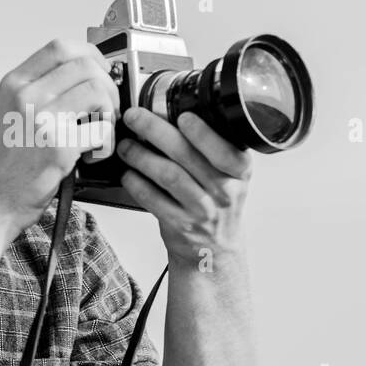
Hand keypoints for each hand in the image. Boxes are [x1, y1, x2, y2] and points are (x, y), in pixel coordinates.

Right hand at [0, 39, 119, 235]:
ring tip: (99, 132)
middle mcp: (25, 95)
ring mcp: (41, 119)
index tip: (100, 72)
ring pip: (98, 91)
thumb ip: (41, 91)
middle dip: (107, 86)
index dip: (91, 55)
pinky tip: (93, 155)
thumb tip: (88, 75)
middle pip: (86, 65)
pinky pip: (102, 130)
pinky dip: (107, 144)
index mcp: (14, 83)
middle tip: (105, 109)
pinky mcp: (58, 146)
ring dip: (110, 113)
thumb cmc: (7, 162)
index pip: (61, 47)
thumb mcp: (12, 112)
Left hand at [116, 107, 252, 261]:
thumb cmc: (217, 204)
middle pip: (187, 157)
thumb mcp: (230, 176)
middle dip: (156, 131)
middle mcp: (224, 192)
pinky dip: (136, 184)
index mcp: (239, 173)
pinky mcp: (180, 225)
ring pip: (168, 176)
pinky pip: (153, 200)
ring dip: (141, 156)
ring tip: (126, 145)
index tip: (183, 116)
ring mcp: (202, 211)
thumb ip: (212, 150)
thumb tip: (171, 115)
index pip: (226, 152)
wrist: (214, 250)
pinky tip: (128, 173)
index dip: (203, 134)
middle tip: (135, 117)